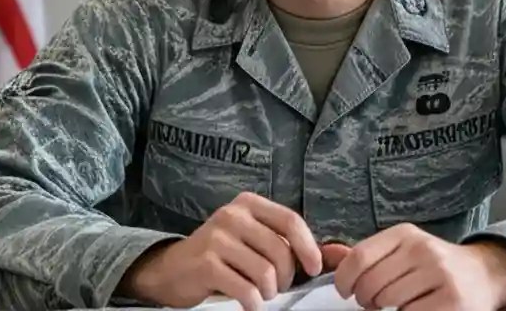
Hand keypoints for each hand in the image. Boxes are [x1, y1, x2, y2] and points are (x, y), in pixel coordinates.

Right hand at [119, 192, 322, 310]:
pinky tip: (250, 304)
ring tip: (261, 294)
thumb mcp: (251, 239)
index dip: (308, 247)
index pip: (290, 220)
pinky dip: (254, 303)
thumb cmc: (220, 256)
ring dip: (269, 292)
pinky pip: (246, 289)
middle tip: (278, 287)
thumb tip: (333, 254)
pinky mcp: (206, 263)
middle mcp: (232, 215)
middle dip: (286, 278)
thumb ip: (286, 243)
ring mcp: (217, 238)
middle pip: (280, 251)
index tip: (314, 268)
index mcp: (248, 204)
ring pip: (265, 272)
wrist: (172, 270)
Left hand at [327, 224, 505, 310]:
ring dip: (386, 310)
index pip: (360, 257)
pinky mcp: (453, 301)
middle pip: (372, 284)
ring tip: (397, 306)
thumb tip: (328, 255)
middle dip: (366, 300)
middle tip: (373, 304)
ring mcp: (440, 275)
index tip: (345, 291)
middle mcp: (424, 249)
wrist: (485, 274)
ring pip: (389, 302)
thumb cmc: (435, 265)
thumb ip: (369, 255)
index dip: (344, 280)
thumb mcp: (403, 250)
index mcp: (406, 234)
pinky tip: (416, 309)